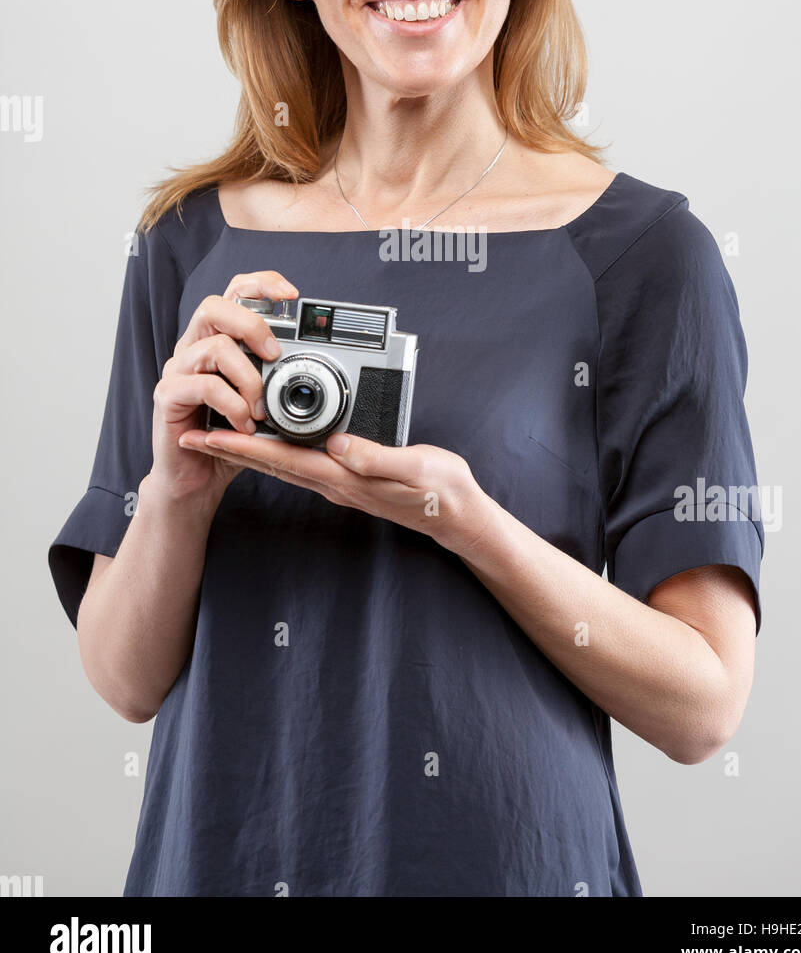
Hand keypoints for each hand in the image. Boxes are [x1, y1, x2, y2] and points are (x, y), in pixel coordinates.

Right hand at [148, 269, 297, 504]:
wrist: (197, 479)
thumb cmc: (231, 438)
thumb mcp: (264, 403)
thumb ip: (279, 379)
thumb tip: (316, 363)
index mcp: (217, 339)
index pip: (233, 292)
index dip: (261, 283)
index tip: (292, 294)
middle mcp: (193, 347)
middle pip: (215, 305)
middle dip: (252, 324)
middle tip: (274, 355)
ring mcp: (178, 370)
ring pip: (214, 346)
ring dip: (248, 377)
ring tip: (260, 409)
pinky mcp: (167, 396)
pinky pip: (204, 386)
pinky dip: (232, 405)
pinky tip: (244, 425)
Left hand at [176, 424, 495, 554]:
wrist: (458, 516)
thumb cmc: (441, 492)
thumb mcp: (415, 469)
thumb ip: (376, 457)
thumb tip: (337, 445)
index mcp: (343, 476)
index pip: (281, 459)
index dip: (241, 447)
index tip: (207, 436)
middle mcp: (334, 481)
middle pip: (269, 463)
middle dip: (228, 449)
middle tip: (190, 437)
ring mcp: (340, 482)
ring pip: (281, 463)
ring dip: (246, 451)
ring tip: (215, 436)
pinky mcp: (350, 477)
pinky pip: (302, 463)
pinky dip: (276, 451)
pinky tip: (269, 441)